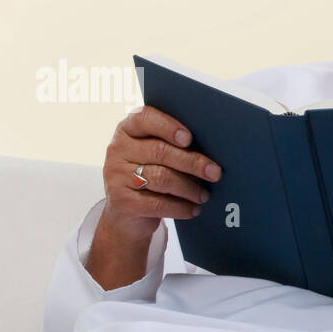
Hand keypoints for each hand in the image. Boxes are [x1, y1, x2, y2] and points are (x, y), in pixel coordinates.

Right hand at [86, 105, 221, 289]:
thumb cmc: (148, 175)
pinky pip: (158, 203)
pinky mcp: (122, 202)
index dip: (168, 126)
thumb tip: (213, 149)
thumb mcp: (155, 157)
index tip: (189, 138)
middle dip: (192, 162)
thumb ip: (174, 146)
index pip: (144, 118)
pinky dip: (181, 207)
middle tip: (215, 173)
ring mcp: (117, 176)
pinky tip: (193, 209)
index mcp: (127, 130)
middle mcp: (118, 150)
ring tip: (204, 195)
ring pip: (161, 178)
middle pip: (160, 151)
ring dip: (189, 188)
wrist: (125, 213)